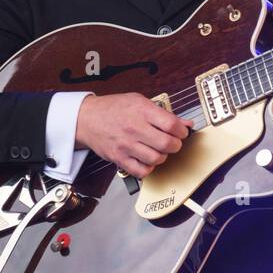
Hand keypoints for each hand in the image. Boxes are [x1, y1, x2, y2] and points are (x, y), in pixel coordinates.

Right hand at [74, 93, 193, 178]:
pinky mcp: (119, 158)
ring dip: (163, 156)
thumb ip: (163, 113)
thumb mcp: (139, 101)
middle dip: (176, 145)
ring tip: (159, 150)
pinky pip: (142, 171)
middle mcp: (134, 128)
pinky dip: (149, 168)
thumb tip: (185, 123)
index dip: (182, 131)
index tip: (182, 132)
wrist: (86, 118)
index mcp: (142, 111)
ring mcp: (126, 145)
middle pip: (167, 144)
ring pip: (157, 159)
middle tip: (173, 142)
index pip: (172, 125)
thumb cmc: (113, 108)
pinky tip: (147, 159)